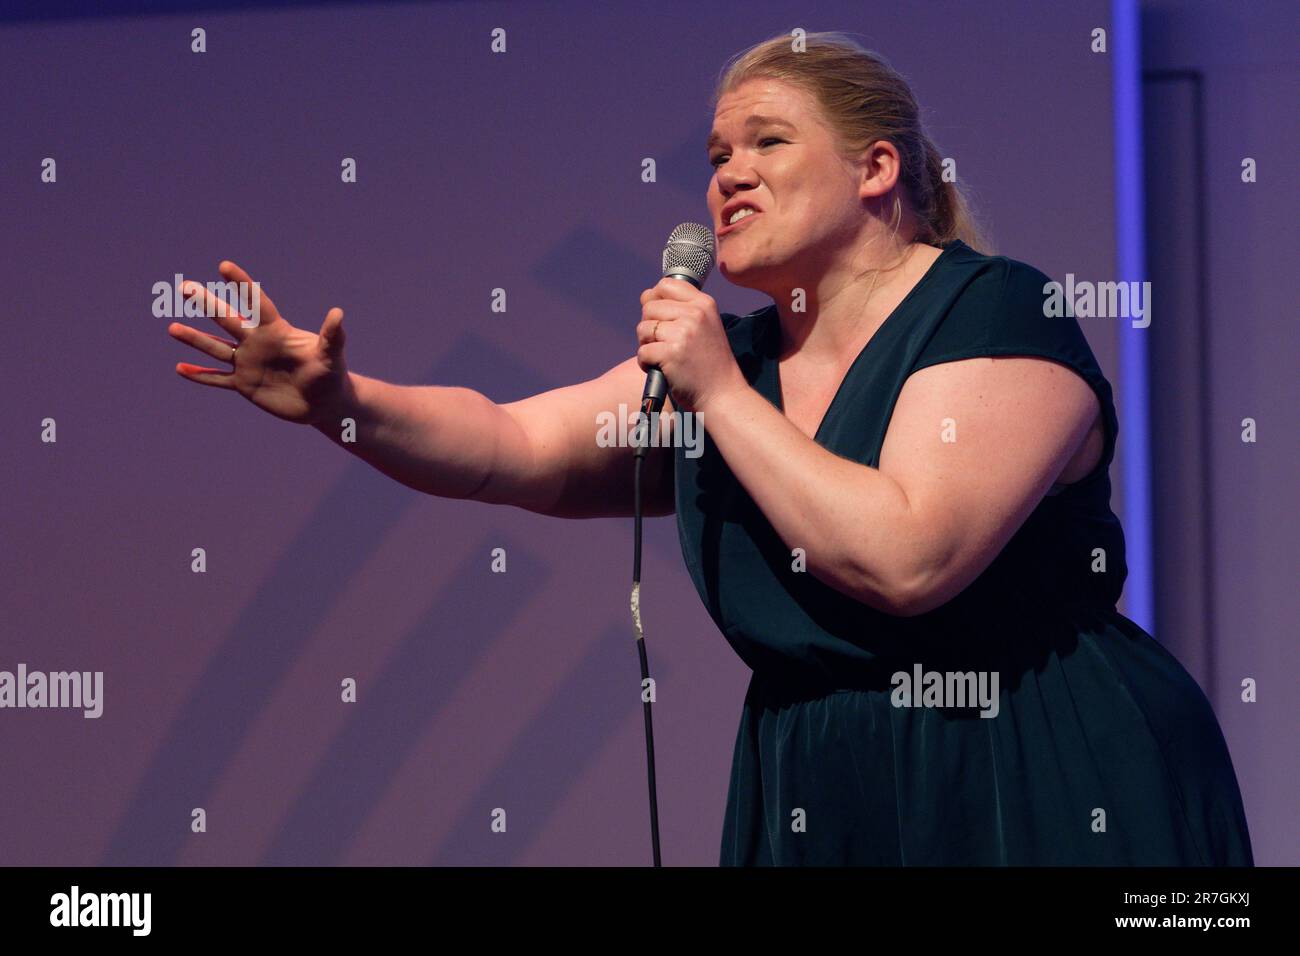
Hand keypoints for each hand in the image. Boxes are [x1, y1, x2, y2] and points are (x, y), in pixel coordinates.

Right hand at [167, 261, 349, 426]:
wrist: (324, 403)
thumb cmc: (331, 376)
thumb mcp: (331, 356)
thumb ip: (332, 336)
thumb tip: (338, 313)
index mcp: (276, 332)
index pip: (256, 303)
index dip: (242, 285)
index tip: (224, 266)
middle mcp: (257, 343)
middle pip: (228, 320)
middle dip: (208, 304)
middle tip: (186, 287)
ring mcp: (249, 364)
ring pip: (216, 349)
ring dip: (194, 339)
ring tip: (172, 328)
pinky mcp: (245, 385)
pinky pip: (218, 379)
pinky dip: (200, 375)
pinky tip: (180, 369)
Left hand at [636, 278, 744, 413]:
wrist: (722, 394)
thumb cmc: (709, 363)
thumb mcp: (705, 326)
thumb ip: (680, 309)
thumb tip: (645, 296)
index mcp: (704, 304)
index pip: (665, 285)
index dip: (656, 300)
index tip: (662, 318)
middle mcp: (695, 314)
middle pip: (649, 307)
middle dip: (650, 327)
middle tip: (665, 344)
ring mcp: (682, 333)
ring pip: (642, 328)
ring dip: (646, 345)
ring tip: (665, 356)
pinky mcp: (670, 353)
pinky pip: (642, 352)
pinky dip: (646, 363)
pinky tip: (662, 369)